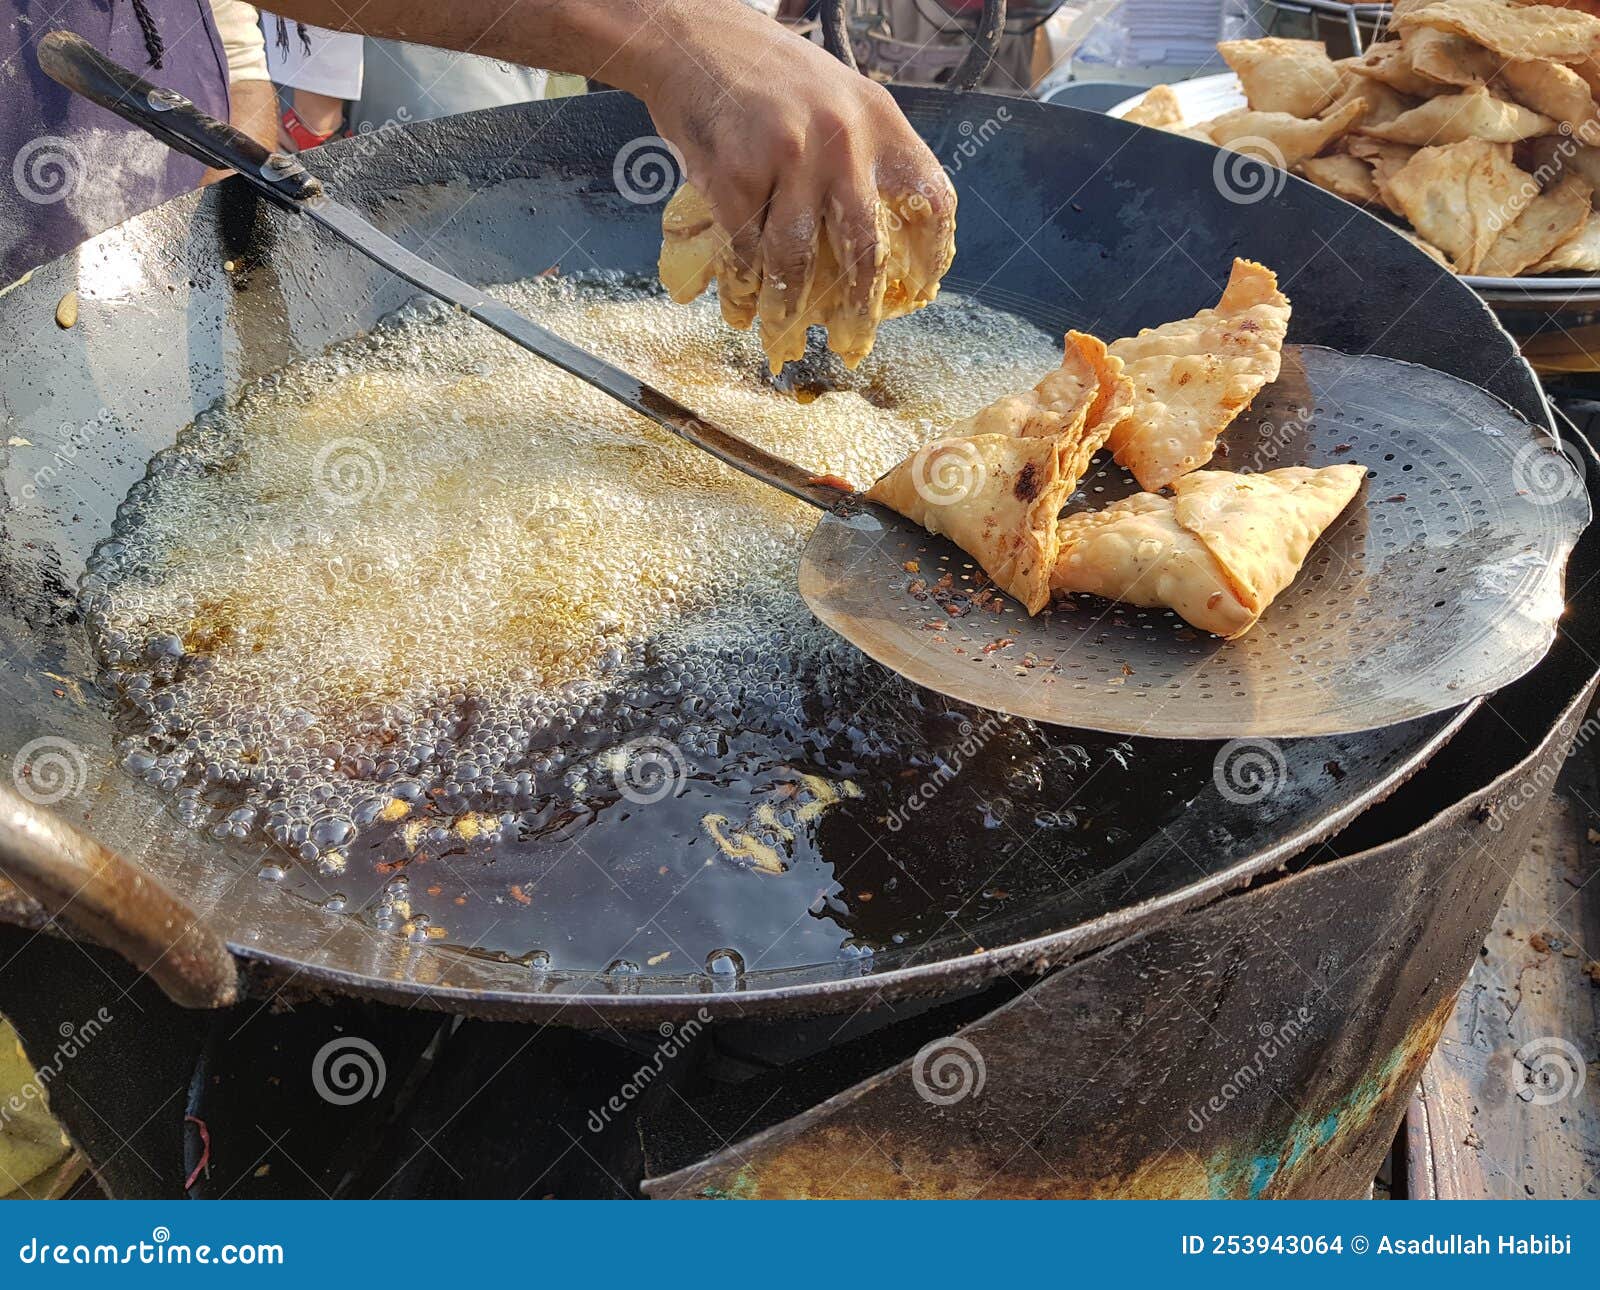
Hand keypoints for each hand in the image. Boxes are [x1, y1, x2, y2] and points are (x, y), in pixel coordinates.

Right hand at [614, 1, 955, 337]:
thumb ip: (863, 157)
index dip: (931, 256)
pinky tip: (738, 305)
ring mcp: (791, 155)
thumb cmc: (766, 77)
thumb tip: (875, 247)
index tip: (920, 293)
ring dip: (786, 307)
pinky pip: (745, 248)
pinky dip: (741, 285)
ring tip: (779, 330)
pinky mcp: (738, 171)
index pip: (929, 199)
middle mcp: (844, 138)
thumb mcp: (838, 98)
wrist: (692, 37)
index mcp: (880, 120)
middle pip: (864, 248)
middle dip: (857, 308)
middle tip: (851, 341)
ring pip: (798, 259)